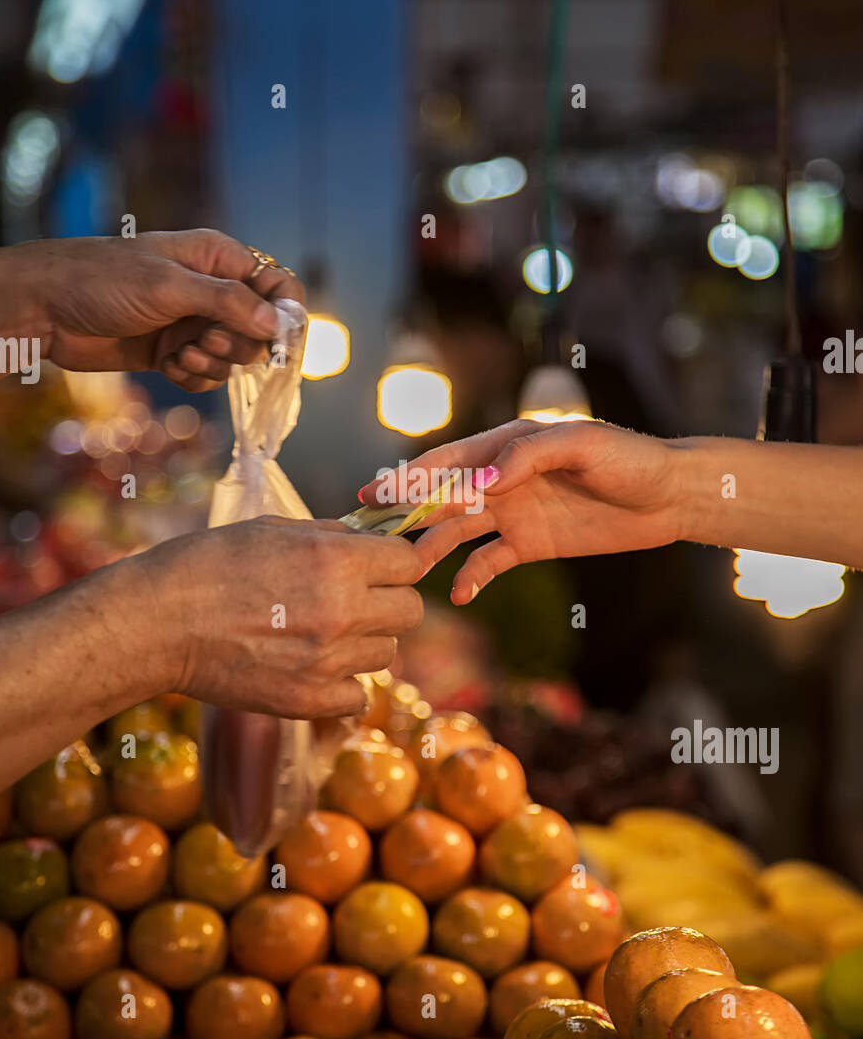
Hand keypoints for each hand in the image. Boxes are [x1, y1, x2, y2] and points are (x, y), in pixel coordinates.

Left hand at [7, 229, 303, 391]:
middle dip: (239, 343)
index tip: (279, 341)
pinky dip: (194, 377)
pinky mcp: (175, 352)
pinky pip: (207, 375)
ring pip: (234, 357)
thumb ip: (227, 302)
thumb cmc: (103, 280)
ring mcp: (193, 323)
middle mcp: (212, 291)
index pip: (276, 286)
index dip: (285, 314)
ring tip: (180, 353)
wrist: (46, 309)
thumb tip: (277, 324)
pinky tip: (168, 366)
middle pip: (259, 329)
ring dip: (213, 363)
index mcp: (218, 259)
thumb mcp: (170, 285)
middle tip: (206, 340)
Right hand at [138, 517, 424, 717]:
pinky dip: (342, 685)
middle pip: (410, 611)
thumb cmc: (208, 565)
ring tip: (319, 634)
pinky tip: (311, 668)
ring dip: (363, 643)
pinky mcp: (308, 700)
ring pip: (385, 653)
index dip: (397, 563)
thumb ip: (332, 536)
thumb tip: (374, 540)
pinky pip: (358, 695)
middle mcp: (341, 610)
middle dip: (389, 603)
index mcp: (335, 560)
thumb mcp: (273, 530)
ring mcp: (327, 660)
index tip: (381, 568)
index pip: (410, 562)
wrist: (158, 623)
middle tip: (355, 602)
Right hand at [358, 419, 683, 603]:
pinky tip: (458, 594)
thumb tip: (481, 480)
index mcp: (507, 445)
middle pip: (442, 497)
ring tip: (408, 572)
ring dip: (432, 549)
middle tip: (368, 536)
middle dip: (405, 514)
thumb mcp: (583, 445)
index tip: (373, 494)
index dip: (409, 477)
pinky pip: (490, 561)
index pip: (449, 462)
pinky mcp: (531, 543)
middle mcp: (502, 478)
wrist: (670, 496)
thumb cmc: (631, 458)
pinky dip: (472, 576)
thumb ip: (529, 455)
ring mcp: (514, 512)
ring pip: (459, 531)